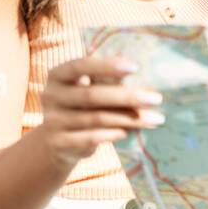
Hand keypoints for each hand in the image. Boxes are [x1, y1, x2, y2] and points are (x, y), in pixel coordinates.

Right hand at [35, 56, 164, 167]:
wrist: (59, 142)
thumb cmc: (84, 107)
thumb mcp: (91, 90)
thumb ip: (109, 82)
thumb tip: (141, 78)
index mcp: (57, 75)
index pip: (80, 66)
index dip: (106, 65)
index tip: (135, 67)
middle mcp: (50, 96)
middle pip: (92, 95)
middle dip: (127, 97)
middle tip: (156, 99)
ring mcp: (52, 121)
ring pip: (96, 118)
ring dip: (129, 119)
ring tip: (155, 118)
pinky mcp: (59, 143)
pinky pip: (92, 138)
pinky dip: (114, 134)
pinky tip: (131, 131)